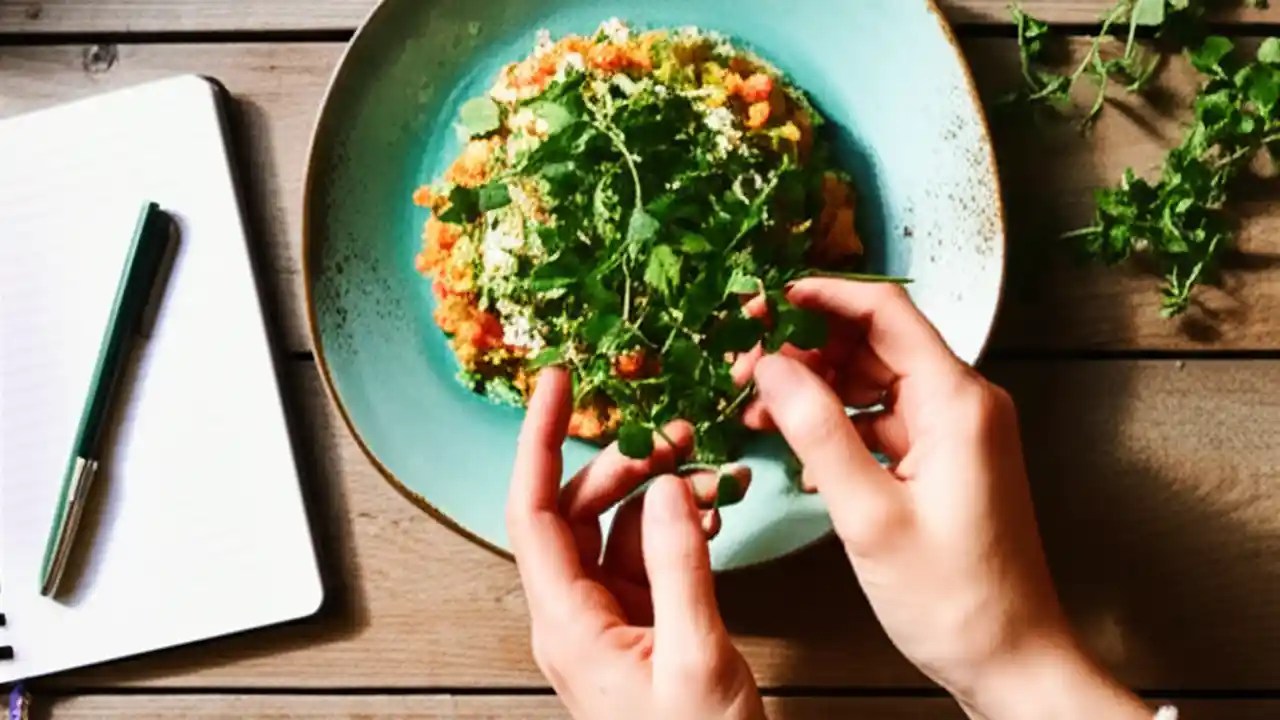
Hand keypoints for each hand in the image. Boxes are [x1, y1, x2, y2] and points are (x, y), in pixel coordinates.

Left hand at [507, 368, 764, 719]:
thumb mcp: (696, 654)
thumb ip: (681, 566)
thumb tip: (669, 486)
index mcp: (567, 621)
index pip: (532, 511)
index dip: (538, 440)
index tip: (556, 384)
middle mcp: (576, 613)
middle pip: (579, 508)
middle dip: (625, 462)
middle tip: (676, 431)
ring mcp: (609, 616)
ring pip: (618, 526)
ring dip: (660, 491)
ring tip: (709, 471)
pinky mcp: (643, 621)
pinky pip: (649, 552)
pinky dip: (679, 524)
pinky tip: (713, 513)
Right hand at [744, 279, 1151, 719]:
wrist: (1010, 659)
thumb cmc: (951, 595)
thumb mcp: (869, 513)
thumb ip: (817, 431)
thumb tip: (770, 366)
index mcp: (957, 401)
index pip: (886, 312)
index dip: (823, 296)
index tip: (766, 300)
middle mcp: (963, 403)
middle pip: (877, 344)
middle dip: (809, 348)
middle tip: (745, 365)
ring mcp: (956, 432)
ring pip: (875, 383)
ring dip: (817, 390)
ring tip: (757, 409)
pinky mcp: (945, 461)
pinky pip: (884, 423)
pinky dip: (839, 427)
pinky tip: (796, 450)